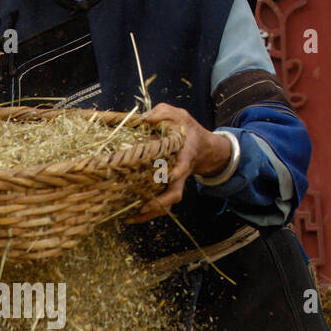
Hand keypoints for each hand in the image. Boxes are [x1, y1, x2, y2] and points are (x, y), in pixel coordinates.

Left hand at [124, 103, 233, 222]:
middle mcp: (180, 174)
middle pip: (174, 194)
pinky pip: (158, 204)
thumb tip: (144, 118)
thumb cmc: (186, 129)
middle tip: (140, 208)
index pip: (182, 167)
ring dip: (149, 213)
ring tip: (129, 218)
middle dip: (159, 203)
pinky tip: (129, 216)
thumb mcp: (178, 115)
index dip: (175, 173)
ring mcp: (174, 183)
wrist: (200, 145)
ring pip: (166, 204)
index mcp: (183, 156)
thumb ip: (163, 113)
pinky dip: (145, 212)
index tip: (166, 176)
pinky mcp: (166, 187)